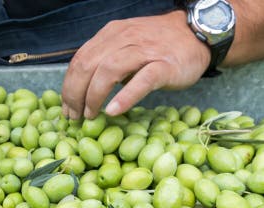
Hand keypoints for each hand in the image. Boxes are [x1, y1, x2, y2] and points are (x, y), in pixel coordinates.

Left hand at [61, 10, 210, 119]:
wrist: (196, 34)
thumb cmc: (158, 46)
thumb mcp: (126, 46)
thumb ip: (106, 61)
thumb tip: (83, 90)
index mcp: (111, 35)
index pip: (80, 59)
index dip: (68, 86)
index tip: (67, 108)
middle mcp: (124, 39)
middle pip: (89, 66)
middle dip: (76, 94)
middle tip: (74, 117)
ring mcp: (144, 51)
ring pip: (109, 71)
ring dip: (94, 96)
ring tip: (90, 116)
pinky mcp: (164, 65)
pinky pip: (141, 81)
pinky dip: (124, 97)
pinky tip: (113, 111)